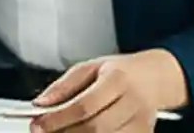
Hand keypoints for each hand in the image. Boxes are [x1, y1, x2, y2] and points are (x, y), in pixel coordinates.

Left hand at [31, 50, 188, 132]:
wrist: (156, 78)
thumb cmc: (120, 71)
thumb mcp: (89, 67)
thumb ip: (64, 86)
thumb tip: (41, 103)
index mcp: (118, 79)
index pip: (85, 106)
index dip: (58, 119)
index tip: (37, 124)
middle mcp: (133, 102)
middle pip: (95, 128)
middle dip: (64, 132)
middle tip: (42, 131)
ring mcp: (142, 122)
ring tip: (59, 131)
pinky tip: (78, 132)